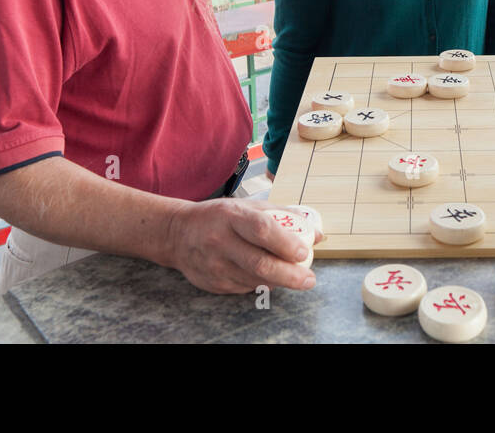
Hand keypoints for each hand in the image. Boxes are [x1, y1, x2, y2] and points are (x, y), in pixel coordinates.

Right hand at [164, 199, 321, 293]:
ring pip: (254, 280)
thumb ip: (283, 216)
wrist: (178, 234)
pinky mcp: (212, 283)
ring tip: (292, 275)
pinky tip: (266, 276)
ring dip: (279, 280)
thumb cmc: (220, 217)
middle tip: (309, 279)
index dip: (285, 243)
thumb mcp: (248, 207)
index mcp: (231, 216)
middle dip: (290, 275)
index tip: (304, 252)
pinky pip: (244, 287)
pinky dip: (261, 284)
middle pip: (260, 264)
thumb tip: (316, 234)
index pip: (261, 229)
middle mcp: (220, 241)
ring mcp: (214, 265)